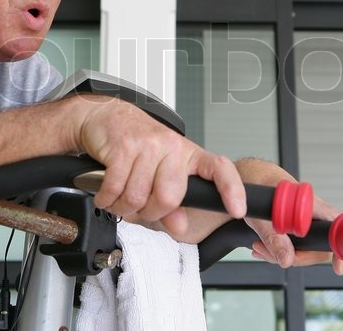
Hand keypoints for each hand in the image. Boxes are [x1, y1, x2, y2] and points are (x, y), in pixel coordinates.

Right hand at [76, 95, 246, 235]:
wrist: (106, 116)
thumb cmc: (136, 142)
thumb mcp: (160, 170)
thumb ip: (172, 204)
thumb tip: (179, 227)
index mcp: (187, 153)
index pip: (218, 168)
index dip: (231, 189)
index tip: (237, 209)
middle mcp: (171, 146)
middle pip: (169, 198)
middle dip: (150, 212)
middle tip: (140, 207)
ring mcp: (147, 145)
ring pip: (138, 197)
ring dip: (123, 207)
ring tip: (120, 198)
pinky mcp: (123, 147)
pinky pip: (115, 188)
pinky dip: (107, 199)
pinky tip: (106, 194)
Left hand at [235, 158, 342, 274]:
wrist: (249, 173)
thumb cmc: (258, 182)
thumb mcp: (260, 214)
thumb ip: (273, 238)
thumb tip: (287, 261)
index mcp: (312, 203)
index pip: (336, 227)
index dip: (341, 248)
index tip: (338, 268)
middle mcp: (312, 212)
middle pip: (318, 246)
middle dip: (296, 257)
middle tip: (271, 255)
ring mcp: (304, 218)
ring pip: (303, 247)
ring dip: (281, 254)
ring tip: (259, 249)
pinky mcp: (294, 223)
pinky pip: (292, 242)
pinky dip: (277, 248)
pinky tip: (262, 247)